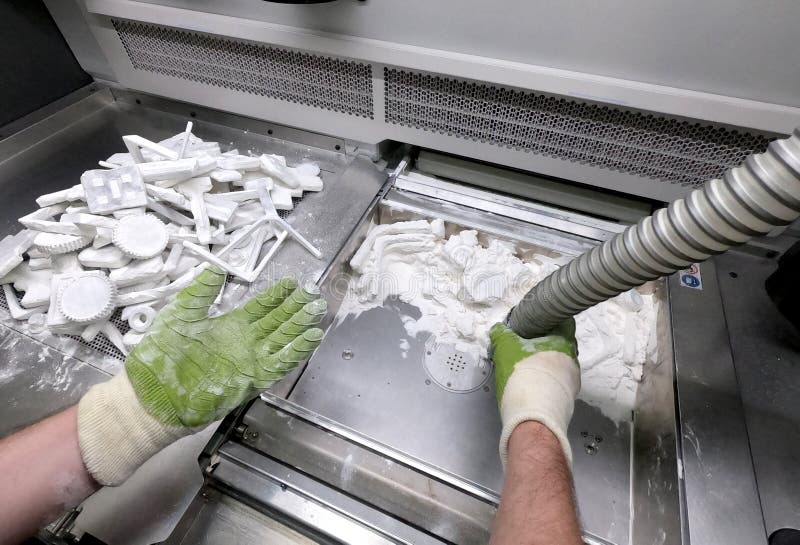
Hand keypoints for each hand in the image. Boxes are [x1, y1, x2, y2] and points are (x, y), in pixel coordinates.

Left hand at [78, 267, 325, 484]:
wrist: (154, 394)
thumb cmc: (162, 355)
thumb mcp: (180, 314)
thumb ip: (201, 293)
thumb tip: (218, 268)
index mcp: (229, 325)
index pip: (261, 307)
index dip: (277, 295)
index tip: (292, 282)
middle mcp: (244, 341)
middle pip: (278, 321)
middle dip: (296, 307)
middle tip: (313, 292)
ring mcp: (251, 360)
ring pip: (283, 339)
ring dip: (300, 326)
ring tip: (317, 310)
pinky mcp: (253, 379)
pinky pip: (280, 363)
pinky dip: (296, 351)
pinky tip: (311, 338)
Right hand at [489, 320, 579, 465]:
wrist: (533, 419)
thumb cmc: (522, 378)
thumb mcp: (505, 349)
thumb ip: (502, 334)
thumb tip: (498, 330)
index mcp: (563, 342)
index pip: (565, 322)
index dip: (551, 319)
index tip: (537, 322)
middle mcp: (572, 360)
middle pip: (562, 344)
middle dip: (546, 343)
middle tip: (526, 345)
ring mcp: (572, 382)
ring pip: (559, 365)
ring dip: (546, 364)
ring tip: (526, 367)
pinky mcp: (566, 400)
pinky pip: (556, 383)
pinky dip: (546, 381)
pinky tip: (531, 386)